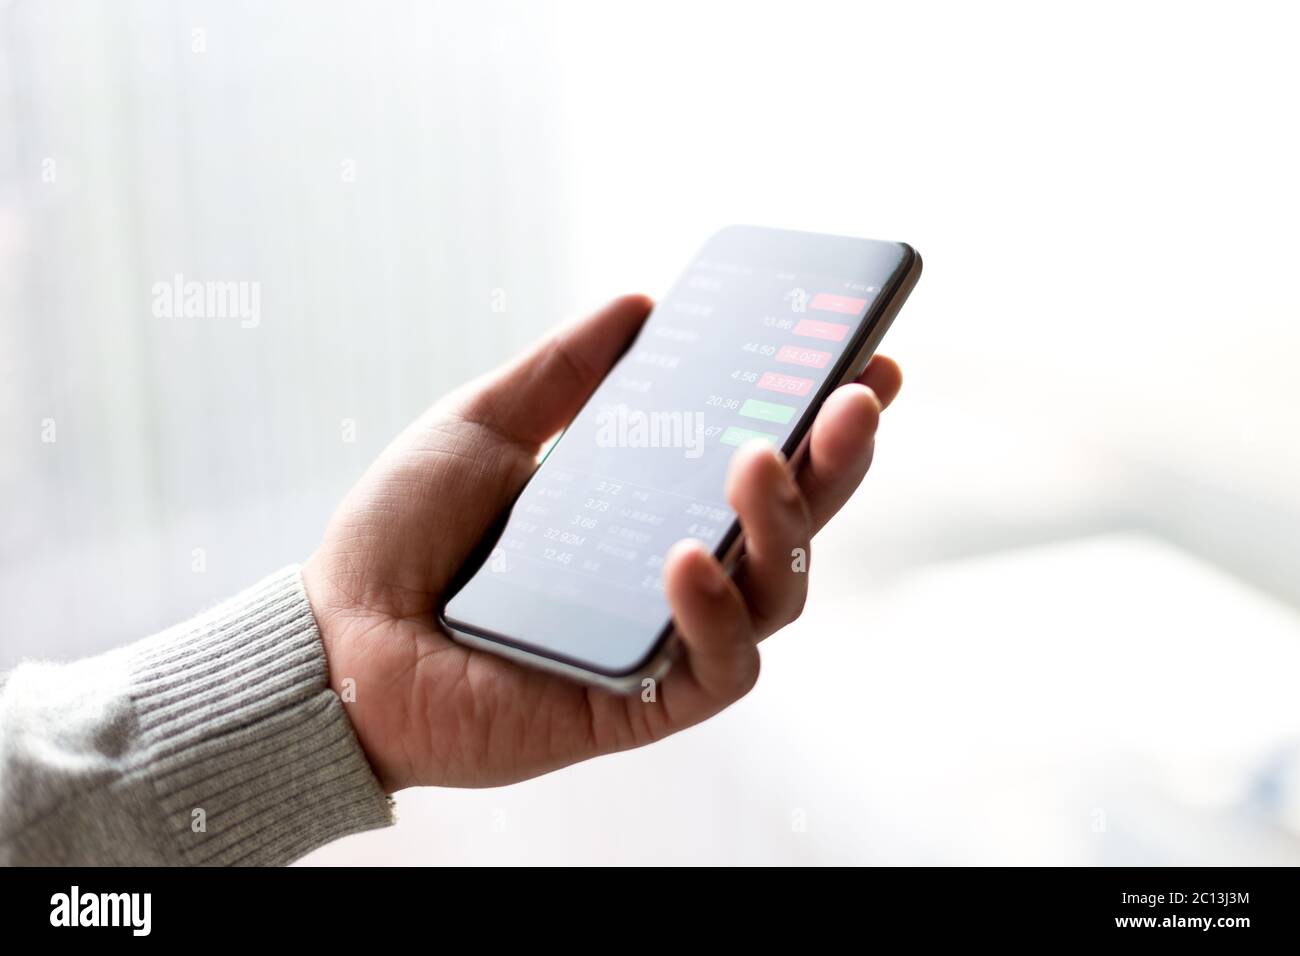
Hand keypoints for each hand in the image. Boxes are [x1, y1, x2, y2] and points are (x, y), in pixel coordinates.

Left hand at [302, 295, 902, 791]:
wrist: (333, 639)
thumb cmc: (400, 536)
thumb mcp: (483, 425)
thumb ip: (562, 373)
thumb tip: (640, 305)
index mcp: (643, 506)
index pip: (756, 461)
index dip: (818, 417)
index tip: (864, 360)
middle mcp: (669, 571)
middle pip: (789, 524)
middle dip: (836, 460)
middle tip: (855, 398)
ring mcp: (663, 638)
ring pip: (775, 594)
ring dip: (786, 525)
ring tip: (758, 460)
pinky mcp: (641, 701)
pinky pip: (719, 668)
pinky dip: (715, 614)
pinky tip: (684, 556)